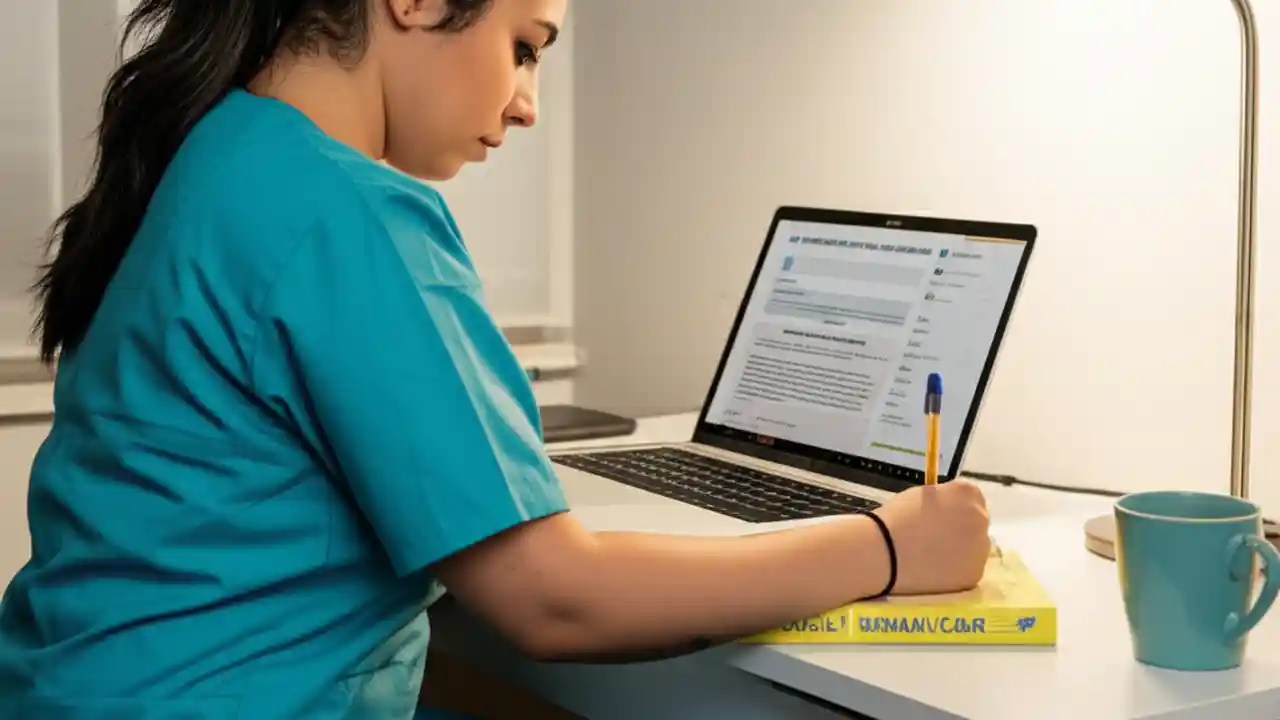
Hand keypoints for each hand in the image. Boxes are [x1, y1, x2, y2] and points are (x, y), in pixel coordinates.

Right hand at [873, 480, 989, 594]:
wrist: (885, 551)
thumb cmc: (896, 517)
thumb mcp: (922, 494)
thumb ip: (943, 500)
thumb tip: (948, 510)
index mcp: (967, 492)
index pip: (970, 497)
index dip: (954, 507)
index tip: (939, 516)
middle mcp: (981, 518)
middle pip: (976, 522)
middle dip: (961, 527)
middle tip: (936, 537)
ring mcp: (980, 547)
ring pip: (974, 547)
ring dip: (961, 549)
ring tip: (932, 556)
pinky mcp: (974, 573)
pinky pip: (967, 568)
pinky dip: (954, 570)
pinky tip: (934, 569)